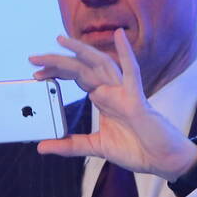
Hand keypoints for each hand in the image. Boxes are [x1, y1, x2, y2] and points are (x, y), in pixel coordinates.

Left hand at [29, 29, 196, 180]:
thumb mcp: (96, 147)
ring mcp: (124, 92)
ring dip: (80, 51)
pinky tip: (119, 35)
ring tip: (61, 40)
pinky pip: (132, 72)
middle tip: (33, 58)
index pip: (75, 78)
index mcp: (103, 99)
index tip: (35, 74)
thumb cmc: (136, 149)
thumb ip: (70, 146)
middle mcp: (112, 91)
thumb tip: (41, 147)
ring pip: (100, 64)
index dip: (55, 73)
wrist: (162, 161)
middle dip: (57, 61)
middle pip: (82, 68)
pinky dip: (126, 52)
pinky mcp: (137, 99)